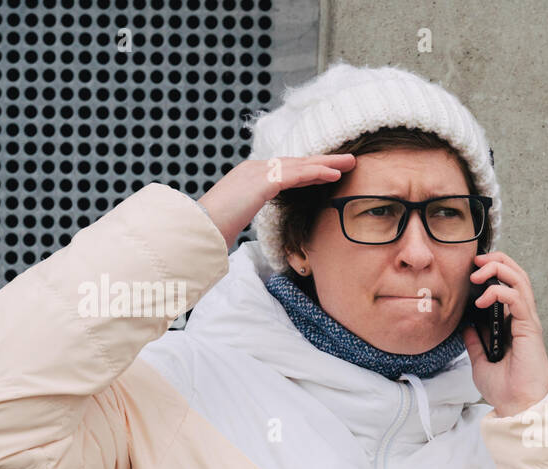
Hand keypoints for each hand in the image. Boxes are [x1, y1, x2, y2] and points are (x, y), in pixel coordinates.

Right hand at [196, 153, 356, 249]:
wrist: (197, 229)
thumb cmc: (212, 230)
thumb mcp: (234, 219)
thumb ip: (245, 215)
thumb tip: (247, 226)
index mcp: (248, 177)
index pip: (285, 169)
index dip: (308, 169)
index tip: (328, 170)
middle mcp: (253, 169)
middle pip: (296, 162)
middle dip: (323, 161)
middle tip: (347, 160)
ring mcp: (257, 173)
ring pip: (299, 165)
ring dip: (327, 164)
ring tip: (350, 163)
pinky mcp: (262, 182)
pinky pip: (295, 175)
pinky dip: (316, 173)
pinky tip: (333, 175)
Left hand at [463, 252, 547, 417]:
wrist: (518, 406)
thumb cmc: (506, 389)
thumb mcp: (480, 362)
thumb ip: (475, 343)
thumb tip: (466, 327)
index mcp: (513, 324)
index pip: (507, 286)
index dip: (492, 272)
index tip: (471, 271)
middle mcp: (522, 319)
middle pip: (517, 275)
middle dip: (497, 261)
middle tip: (476, 261)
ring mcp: (527, 322)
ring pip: (520, 280)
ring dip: (499, 269)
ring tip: (478, 273)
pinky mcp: (529, 328)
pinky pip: (517, 298)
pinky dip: (499, 291)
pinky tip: (483, 298)